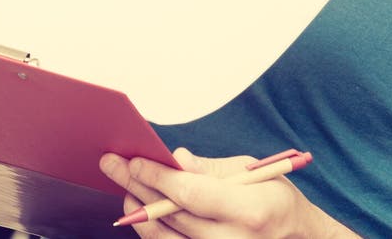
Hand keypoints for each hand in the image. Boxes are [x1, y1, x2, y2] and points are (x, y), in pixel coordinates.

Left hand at [100, 148, 325, 237]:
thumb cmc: (278, 201)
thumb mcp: (255, 172)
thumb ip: (212, 169)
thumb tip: (178, 159)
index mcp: (248, 210)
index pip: (191, 194)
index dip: (159, 177)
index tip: (135, 161)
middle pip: (172, 215)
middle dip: (138, 187)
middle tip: (113, 164)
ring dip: (139, 212)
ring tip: (123, 188)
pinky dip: (154, 233)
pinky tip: (140, 214)